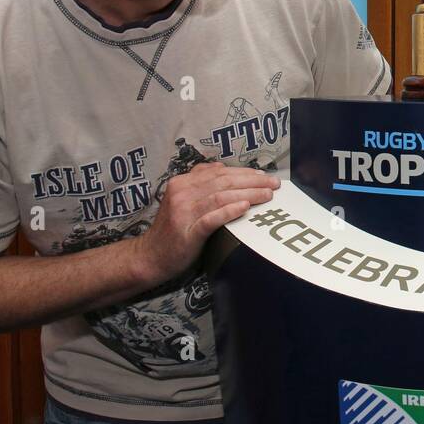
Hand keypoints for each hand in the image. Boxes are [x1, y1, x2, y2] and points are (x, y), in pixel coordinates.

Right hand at [131, 163, 278, 284]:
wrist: (150, 256)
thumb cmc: (172, 229)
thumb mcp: (182, 199)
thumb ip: (199, 182)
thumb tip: (221, 167)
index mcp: (182, 182)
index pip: (219, 172)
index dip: (244, 172)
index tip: (263, 175)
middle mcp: (182, 193)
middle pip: (223, 182)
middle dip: (252, 181)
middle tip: (274, 184)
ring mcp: (183, 212)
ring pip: (221, 197)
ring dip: (248, 194)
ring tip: (267, 195)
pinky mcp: (187, 232)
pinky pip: (212, 218)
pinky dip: (230, 211)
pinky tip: (245, 207)